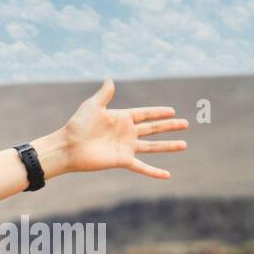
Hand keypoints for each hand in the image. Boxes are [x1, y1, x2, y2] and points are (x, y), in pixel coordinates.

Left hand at [57, 77, 187, 178]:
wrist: (68, 147)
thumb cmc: (77, 125)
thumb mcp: (93, 105)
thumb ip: (105, 93)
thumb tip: (109, 78)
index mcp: (121, 118)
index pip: (146, 114)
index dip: (159, 112)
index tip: (172, 111)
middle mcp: (126, 133)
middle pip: (153, 129)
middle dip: (169, 126)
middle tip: (185, 124)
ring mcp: (125, 147)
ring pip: (152, 146)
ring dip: (168, 146)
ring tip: (184, 145)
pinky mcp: (122, 160)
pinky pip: (142, 167)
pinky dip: (154, 172)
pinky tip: (167, 175)